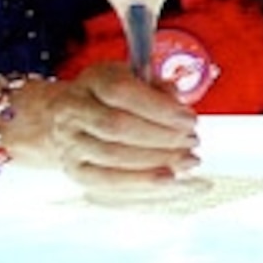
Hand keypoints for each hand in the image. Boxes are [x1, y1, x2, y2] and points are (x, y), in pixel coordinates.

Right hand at [21, 62, 197, 193]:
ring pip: (112, 157)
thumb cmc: (113, 99)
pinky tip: (167, 179)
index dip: (158, 107)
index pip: (120, 91)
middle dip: (161, 137)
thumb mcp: (136, 80)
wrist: (73, 119)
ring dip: (155, 161)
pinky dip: (141, 183)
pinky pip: (107, 182)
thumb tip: (176, 103)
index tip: (189, 120)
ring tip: (186, 161)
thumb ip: (158, 88)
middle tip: (191, 142)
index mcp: (92, 80)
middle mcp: (73, 111)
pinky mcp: (75, 171)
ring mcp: (70, 143)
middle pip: (116, 127)